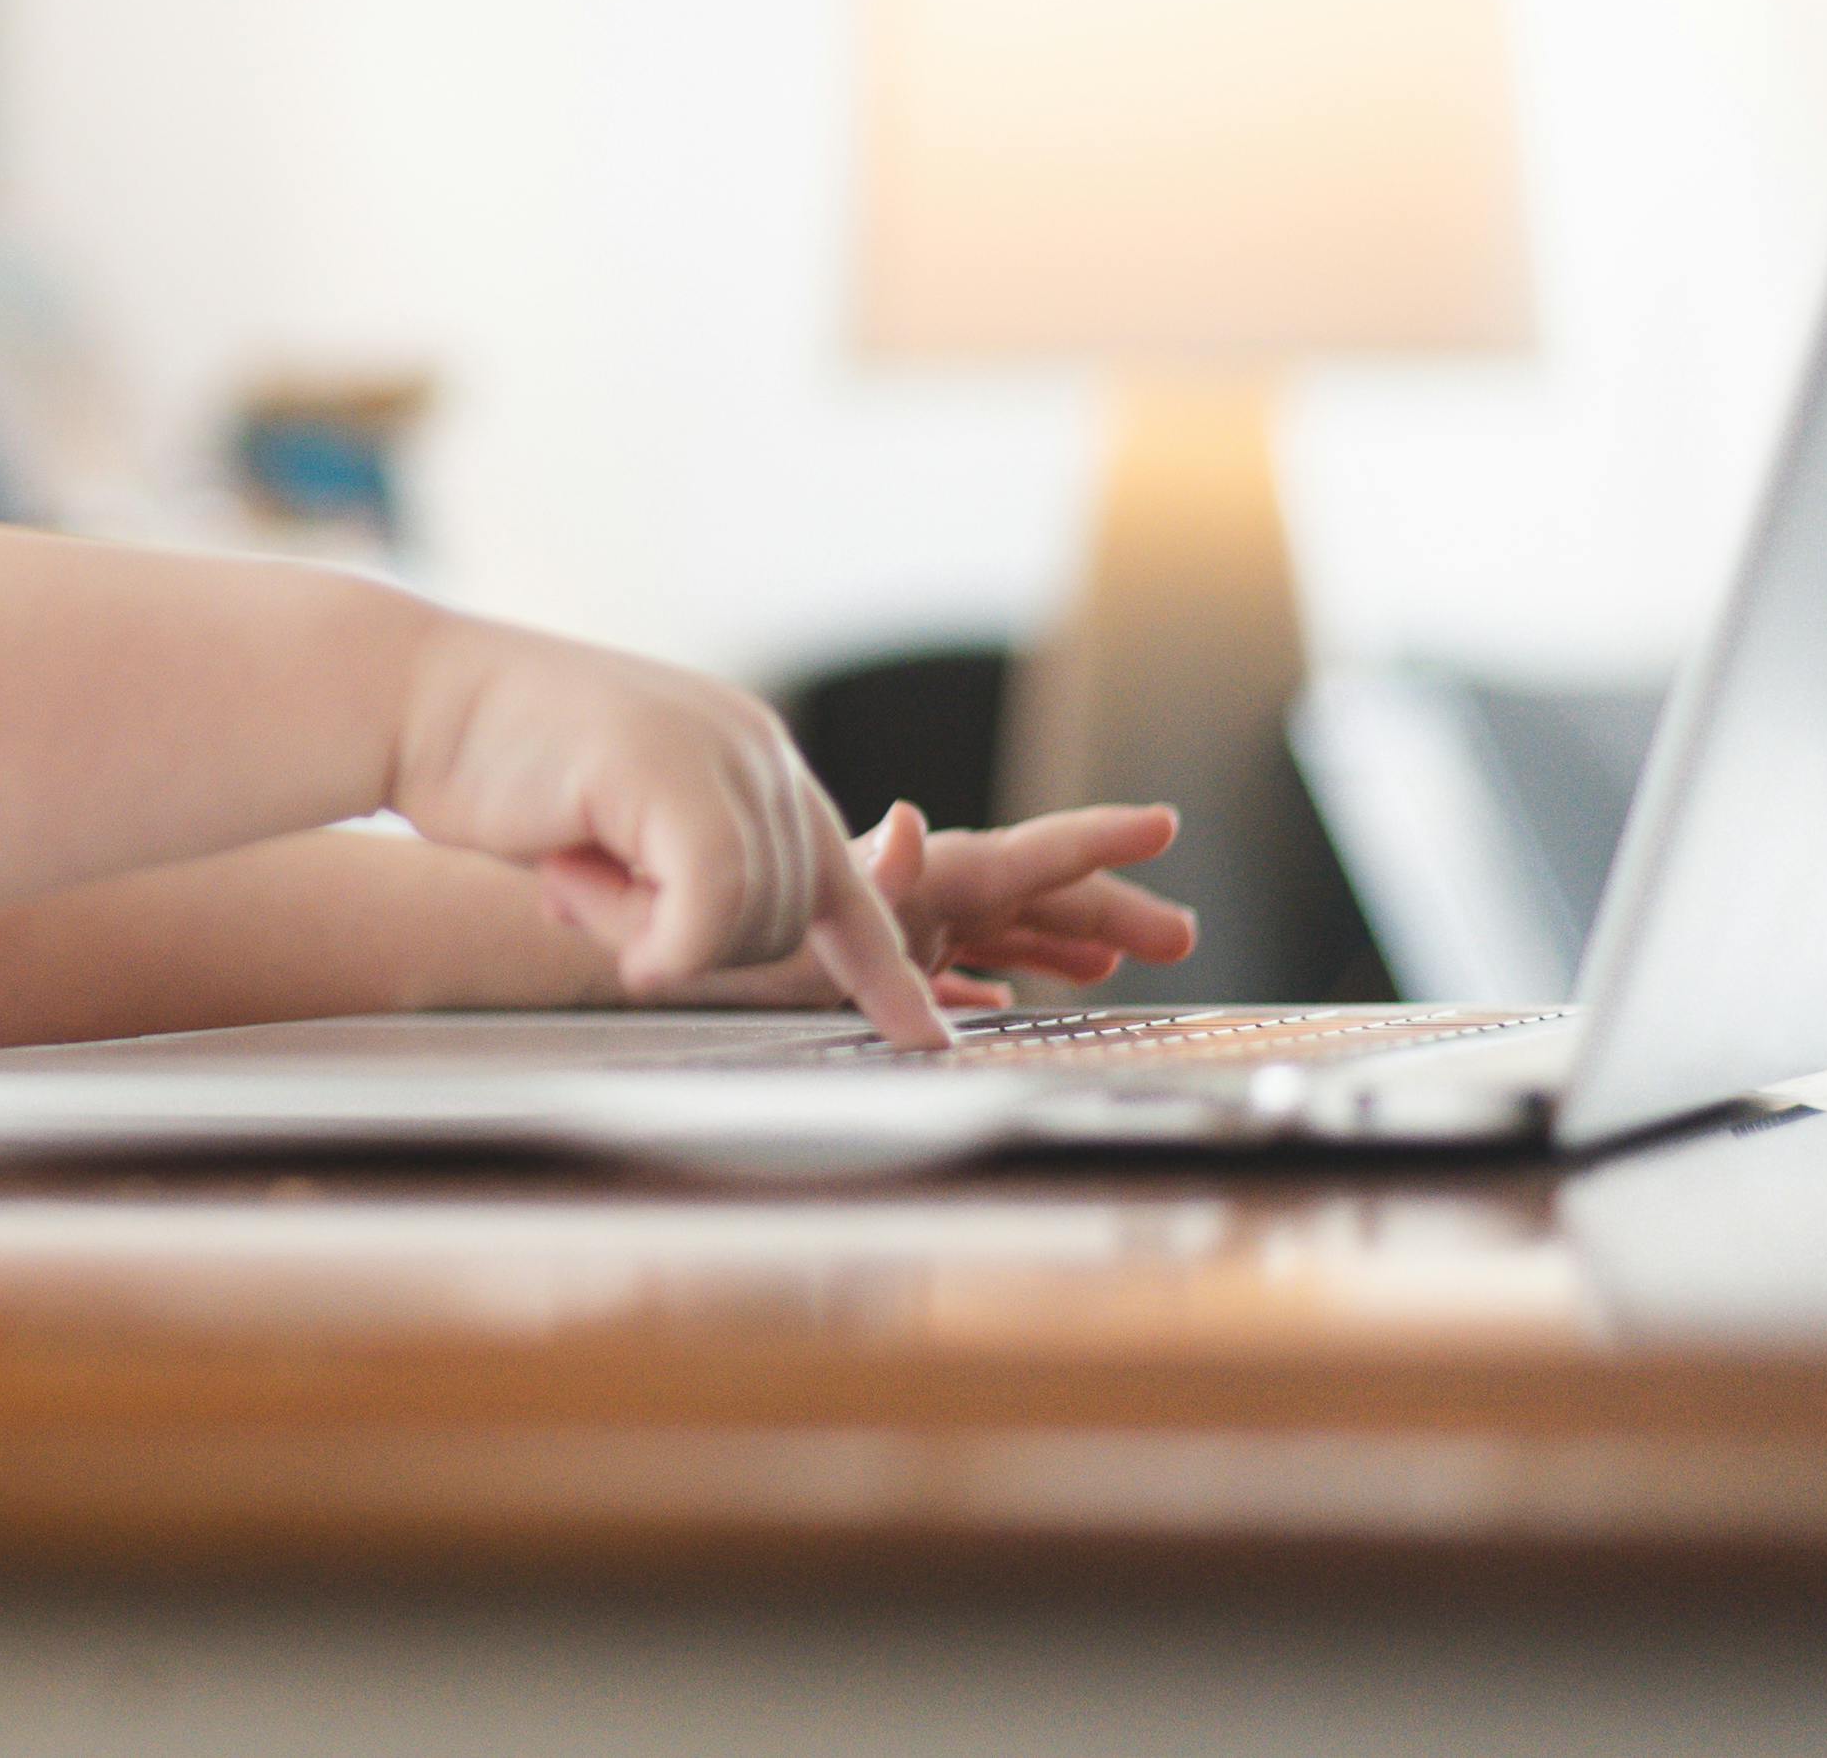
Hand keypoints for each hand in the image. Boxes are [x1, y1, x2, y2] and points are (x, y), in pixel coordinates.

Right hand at [389, 615, 954, 1043]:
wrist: (409, 700)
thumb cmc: (491, 769)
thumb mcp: (615, 829)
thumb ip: (679, 869)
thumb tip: (703, 940)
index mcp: (750, 757)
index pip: (845, 878)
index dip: (884, 965)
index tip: (926, 1031)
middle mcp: (759, 748)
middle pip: (787, 924)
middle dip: (682, 938)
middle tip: (580, 882)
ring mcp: (729, 755)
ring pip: (747, 925)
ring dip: (642, 926)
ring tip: (564, 859)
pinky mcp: (682, 778)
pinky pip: (711, 911)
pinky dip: (651, 934)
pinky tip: (571, 891)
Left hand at [673, 801, 1196, 1016]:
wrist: (644, 919)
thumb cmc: (713, 910)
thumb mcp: (793, 895)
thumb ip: (874, 869)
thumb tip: (906, 826)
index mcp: (918, 876)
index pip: (1023, 855)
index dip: (1094, 840)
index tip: (1162, 825)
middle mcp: (913, 894)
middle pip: (1031, 895)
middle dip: (1106, 909)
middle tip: (1182, 934)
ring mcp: (893, 926)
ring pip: (997, 931)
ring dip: (1057, 945)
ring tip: (1115, 967)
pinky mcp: (860, 963)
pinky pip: (942, 967)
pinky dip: (983, 978)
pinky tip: (999, 1000)